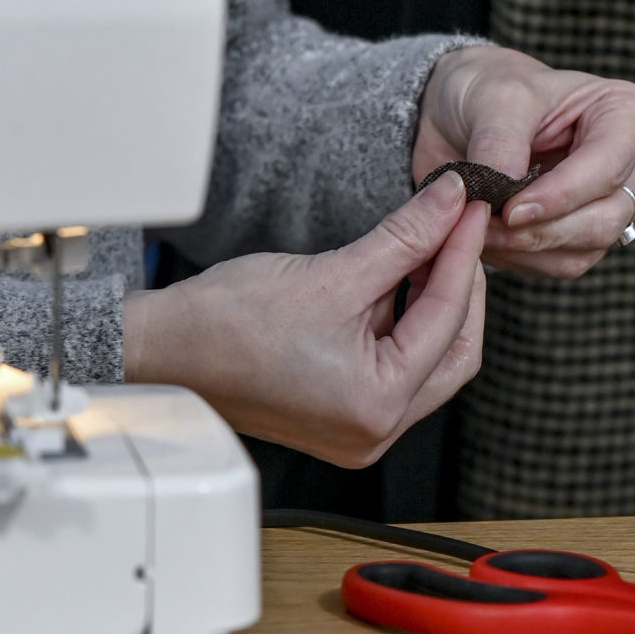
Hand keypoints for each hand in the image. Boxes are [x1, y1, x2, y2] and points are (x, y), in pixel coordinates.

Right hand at [121, 171, 487, 467]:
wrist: (165, 349)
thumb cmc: (228, 321)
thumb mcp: (333, 271)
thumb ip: (404, 236)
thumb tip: (450, 201)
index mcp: (376, 405)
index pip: (446, 318)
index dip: (463, 253)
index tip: (469, 208)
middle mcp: (375, 432)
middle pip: (453, 351)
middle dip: (461, 285)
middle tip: (460, 227)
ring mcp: (358, 430)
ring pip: (429, 359)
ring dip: (434, 301)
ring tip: (432, 241)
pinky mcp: (341, 415)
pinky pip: (396, 366)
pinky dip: (404, 321)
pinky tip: (401, 274)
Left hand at [415, 42, 634, 278]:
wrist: (464, 112)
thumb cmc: (492, 88)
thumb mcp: (495, 96)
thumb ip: (502, 140)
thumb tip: (507, 191)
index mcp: (628, 113)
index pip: (608, 167)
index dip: (561, 195)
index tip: (511, 210)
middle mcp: (632, 164)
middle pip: (605, 217)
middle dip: (543, 229)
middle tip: (486, 226)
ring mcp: (612, 203)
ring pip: (586, 249)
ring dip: (528, 249)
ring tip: (479, 230)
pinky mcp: (585, 235)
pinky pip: (563, 263)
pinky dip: (523, 259)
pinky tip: (489, 238)